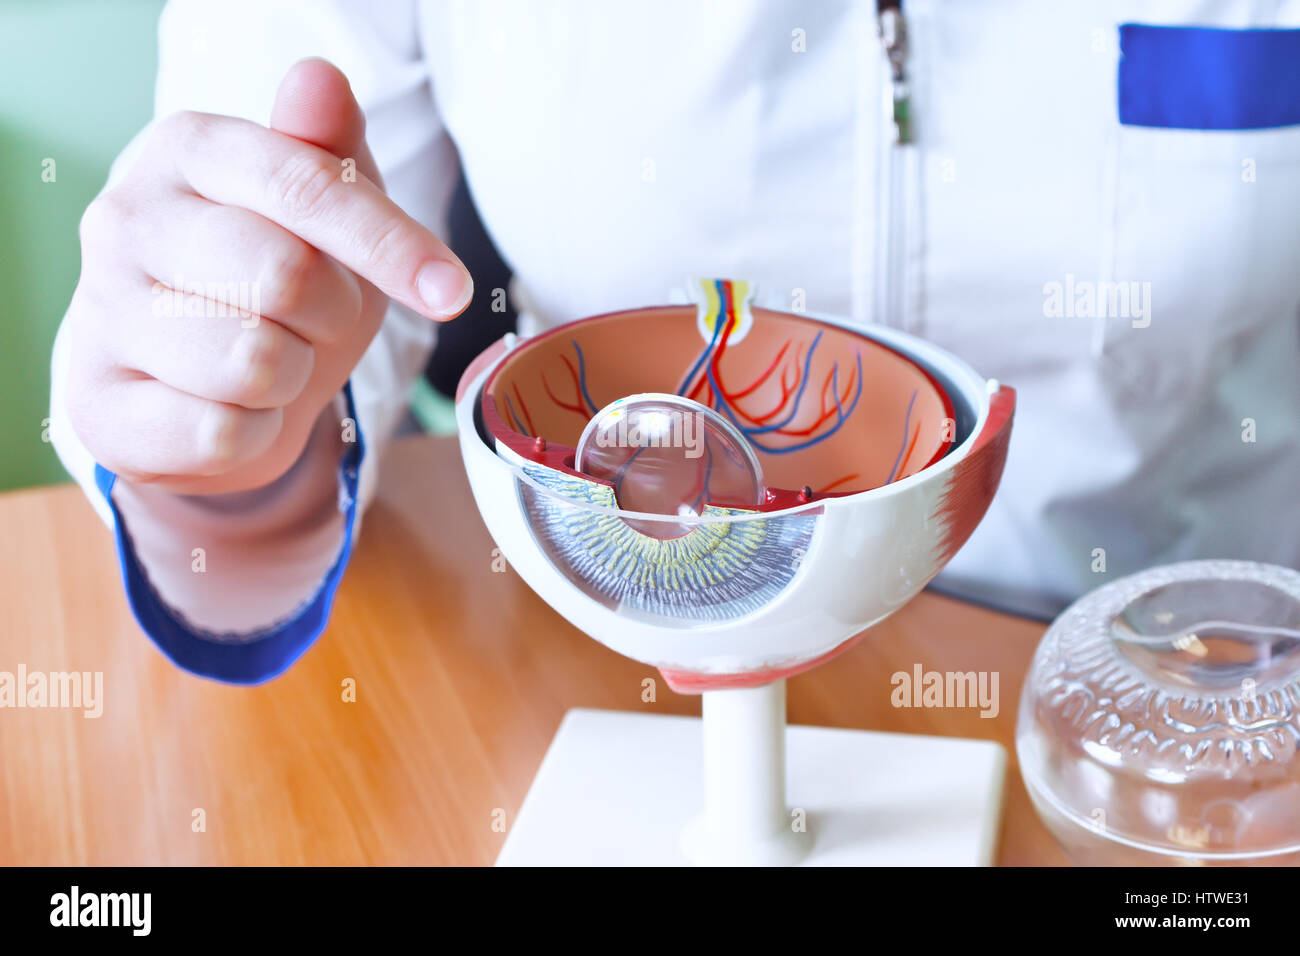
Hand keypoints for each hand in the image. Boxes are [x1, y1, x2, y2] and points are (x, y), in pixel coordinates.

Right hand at [63, 58, 470, 495]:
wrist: (192, 379)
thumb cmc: (271, 278)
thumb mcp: (322, 212)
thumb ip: (329, 150)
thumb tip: (320, 80)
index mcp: (187, 150)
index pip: (305, 185)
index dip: (390, 243)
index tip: (452, 291)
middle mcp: (126, 220)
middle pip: (285, 277)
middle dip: (334, 313)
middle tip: (318, 318)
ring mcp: (102, 312)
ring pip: (254, 364)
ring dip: (294, 377)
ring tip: (269, 359)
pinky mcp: (101, 404)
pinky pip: (223, 432)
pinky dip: (256, 431)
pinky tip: (232, 407)